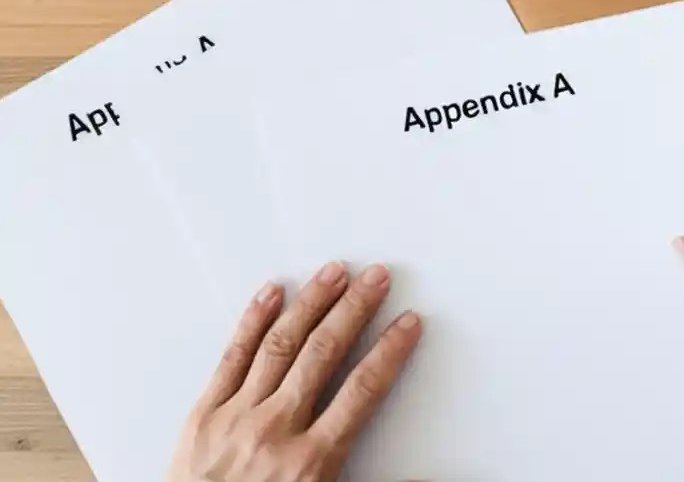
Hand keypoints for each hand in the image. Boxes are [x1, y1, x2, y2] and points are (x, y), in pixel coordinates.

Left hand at [168, 262, 422, 481]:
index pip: (363, 390)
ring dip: (312, 303)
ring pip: (281, 344)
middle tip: (377, 278)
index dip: (390, 351)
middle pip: (325, 353)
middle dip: (355, 309)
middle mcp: (275, 430)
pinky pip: (232, 356)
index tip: (408, 324)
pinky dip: (254, 320)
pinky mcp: (204, 414)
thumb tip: (429, 478)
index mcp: (311, 461)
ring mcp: (236, 417)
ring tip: (334, 273)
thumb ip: (375, 481)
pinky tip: (272, 293)